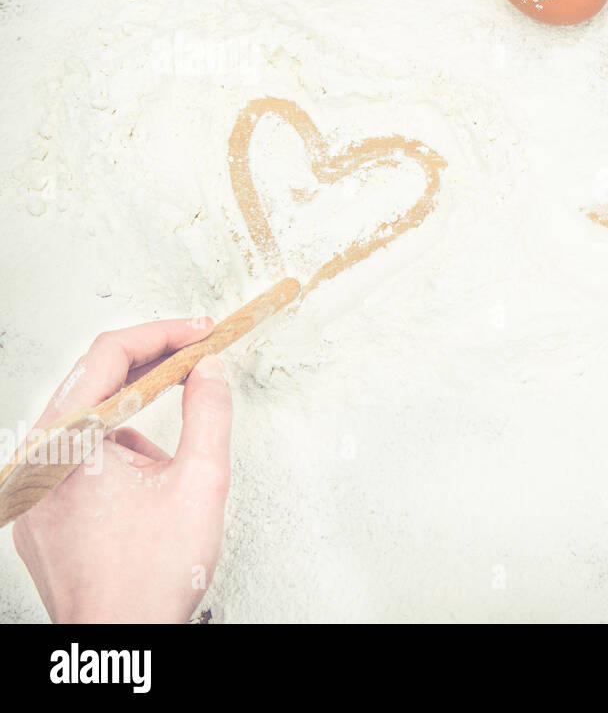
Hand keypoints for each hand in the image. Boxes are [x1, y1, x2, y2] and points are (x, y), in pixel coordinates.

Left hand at [13, 319, 232, 622]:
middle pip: (92, 385)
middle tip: (197, 360)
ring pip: (87, 425)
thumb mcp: (200, 481)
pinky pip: (76, 460)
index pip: (108, 356)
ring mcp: (31, 489)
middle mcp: (36, 462)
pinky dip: (116, 456)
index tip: (201, 332)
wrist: (120, 642)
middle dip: (152, 371)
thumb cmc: (149, 577)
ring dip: (135, 425)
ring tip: (171, 467)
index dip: (163, 334)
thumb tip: (209, 372)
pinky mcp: (37, 511)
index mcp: (66, 444)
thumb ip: (208, 413)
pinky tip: (145, 490)